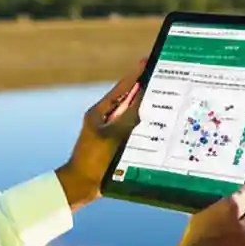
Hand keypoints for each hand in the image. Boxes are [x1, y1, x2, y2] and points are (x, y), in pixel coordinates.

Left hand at [55, 58, 145, 210]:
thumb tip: (143, 98)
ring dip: (145, 106)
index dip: (134, 75)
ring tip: (163, 95)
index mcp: (99, 112)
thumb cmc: (93, 160)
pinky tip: (158, 123)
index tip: (146, 61)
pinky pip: (133, 130)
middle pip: (127, 100)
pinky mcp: (116, 145)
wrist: (81, 185)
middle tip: (160, 75)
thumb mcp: (113, 135)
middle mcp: (104, 119)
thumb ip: (129, 116)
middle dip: (143, 88)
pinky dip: (144, 124)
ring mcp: (110, 132)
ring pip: (132, 115)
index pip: (120, 89)